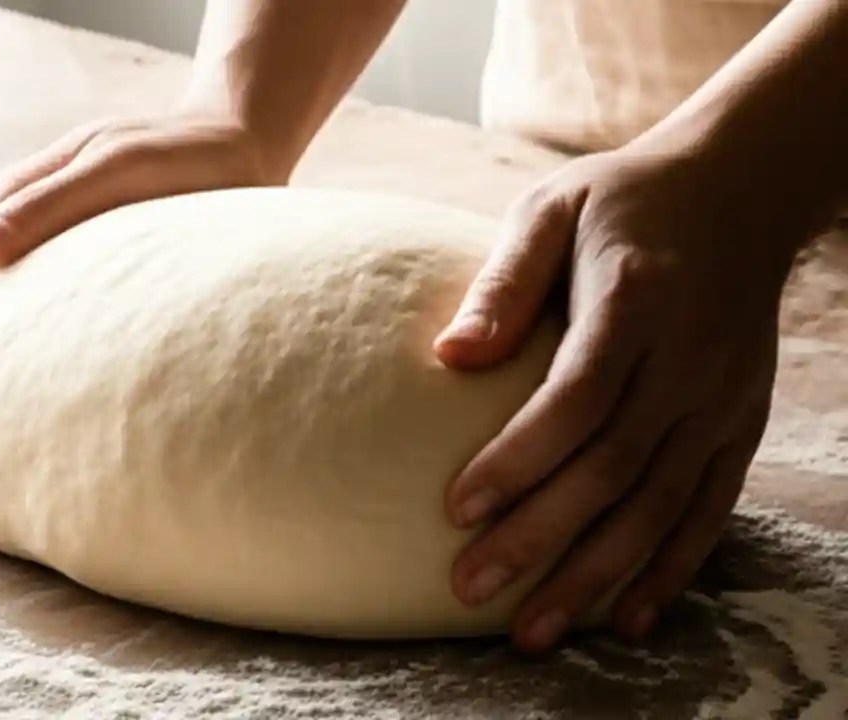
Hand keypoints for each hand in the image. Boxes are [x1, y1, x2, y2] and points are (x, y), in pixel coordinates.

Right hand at [0, 111, 282, 457]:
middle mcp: (23, 231)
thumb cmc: (182, 153)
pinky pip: (32, 325)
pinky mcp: (91, 275)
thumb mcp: (115, 168)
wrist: (240, 142)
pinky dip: (7, 365)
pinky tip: (12, 404)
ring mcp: (55, 254)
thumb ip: (49, 204)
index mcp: (14, 202)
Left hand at [435, 146, 804, 651]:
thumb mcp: (552, 209)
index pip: (578, 397)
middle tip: (470, 588)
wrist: (740, 190)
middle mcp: (692, 359)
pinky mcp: (741, 423)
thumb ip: (504, 281)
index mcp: (639, 300)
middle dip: (541, 537)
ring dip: (596, 575)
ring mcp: (725, 398)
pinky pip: (709, 509)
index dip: (520, 458)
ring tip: (532, 630)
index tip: (456, 508)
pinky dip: (669, 567)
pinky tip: (626, 618)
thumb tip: (449, 356)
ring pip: (660, 506)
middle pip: (614, 467)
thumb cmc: (621, 201)